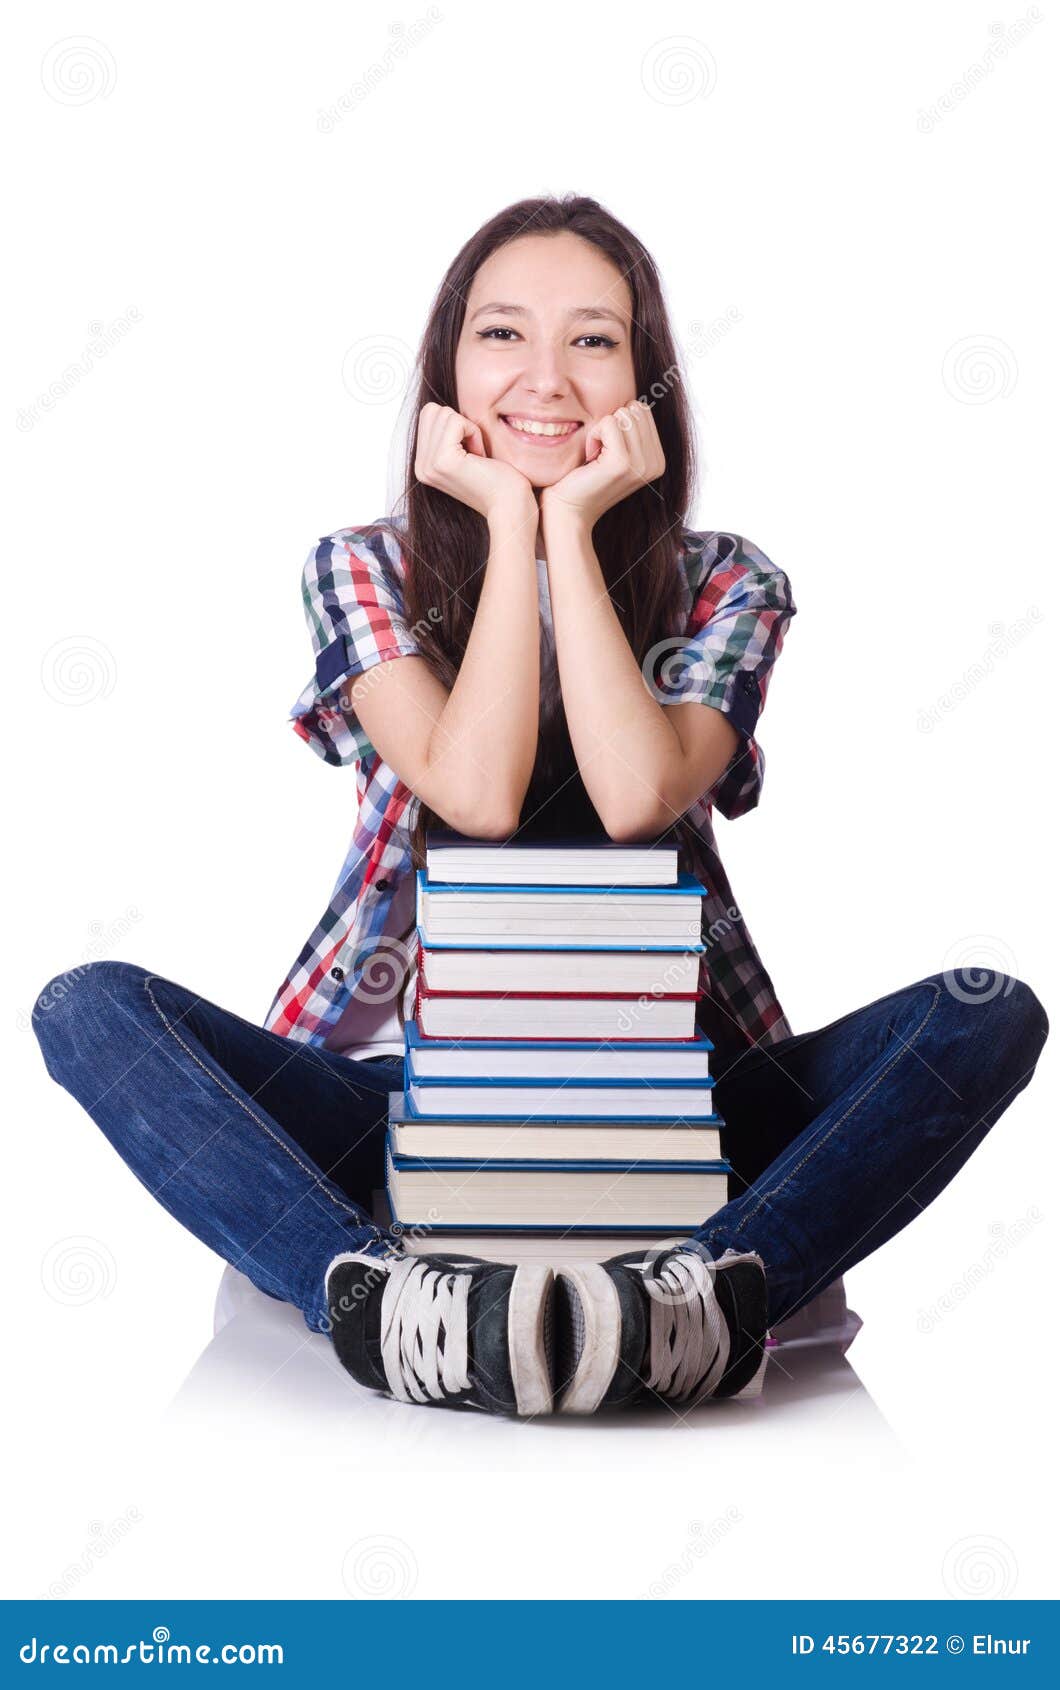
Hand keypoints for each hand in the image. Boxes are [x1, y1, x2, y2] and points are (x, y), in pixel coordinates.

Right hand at [414, 403, 535, 522]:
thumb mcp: (463, 453)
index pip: (428, 415)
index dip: (455, 425)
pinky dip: (473, 432)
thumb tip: (441, 409)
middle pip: (431, 411)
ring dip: (468, 429)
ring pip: (444, 413)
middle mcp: (421, 467)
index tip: (470, 450)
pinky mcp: (443, 460)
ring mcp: (429, 465)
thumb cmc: (496, 479)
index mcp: (422, 465)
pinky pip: (456, 421)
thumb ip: (446, 435)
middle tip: (475, 452)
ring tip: (477, 457)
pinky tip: (480, 456)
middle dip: (459, 423)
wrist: (509, 505)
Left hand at [539, 401, 665, 530]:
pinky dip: (593, 435)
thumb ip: (631, 429)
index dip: (618, 423)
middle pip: (635, 409)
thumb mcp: (614, 450)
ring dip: (601, 430)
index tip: (607, 450)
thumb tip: (633, 400)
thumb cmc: (585, 477)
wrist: (568, 510)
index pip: (643, 410)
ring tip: (595, 457)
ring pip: (623, 414)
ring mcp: (642, 465)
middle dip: (610, 424)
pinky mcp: (623, 463)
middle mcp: (655, 464)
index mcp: (658, 460)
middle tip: (599, 453)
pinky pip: (608, 423)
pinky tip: (590, 458)